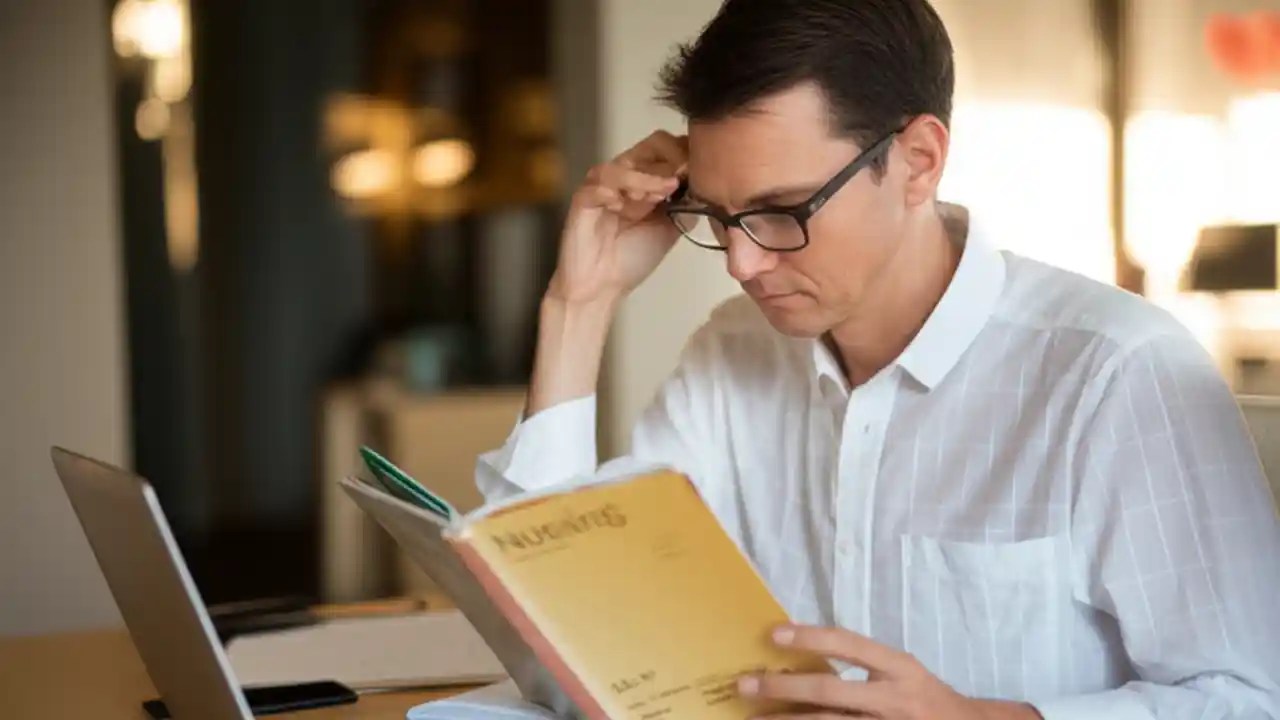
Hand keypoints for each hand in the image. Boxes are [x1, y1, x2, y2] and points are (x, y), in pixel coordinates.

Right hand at [546, 130, 686, 305]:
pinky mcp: (582, 200)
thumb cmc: (634, 257)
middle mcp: (626, 175)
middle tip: (678, 185)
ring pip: (624, 164)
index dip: (686, 154)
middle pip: (651, 145)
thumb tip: (707, 183)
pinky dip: (612, 193)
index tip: (701, 174)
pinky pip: (597, 185)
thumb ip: (686, 202)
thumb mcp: (672, 225)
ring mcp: (602, 185)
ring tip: (656, 198)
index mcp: (647, 178)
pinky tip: (622, 207)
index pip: (669, 147)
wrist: (601, 286)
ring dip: (644, 179)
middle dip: (671, 162)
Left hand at [738, 625, 1043, 719]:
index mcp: (900, 667)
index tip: (773, 634)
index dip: (811, 637)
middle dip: (784, 687)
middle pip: (831, 691)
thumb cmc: (926, 697)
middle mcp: (895, 698)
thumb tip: (804, 660)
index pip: (850, 644)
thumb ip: (864, 667)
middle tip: (745, 685)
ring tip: (755, 716)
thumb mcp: (902, 673)